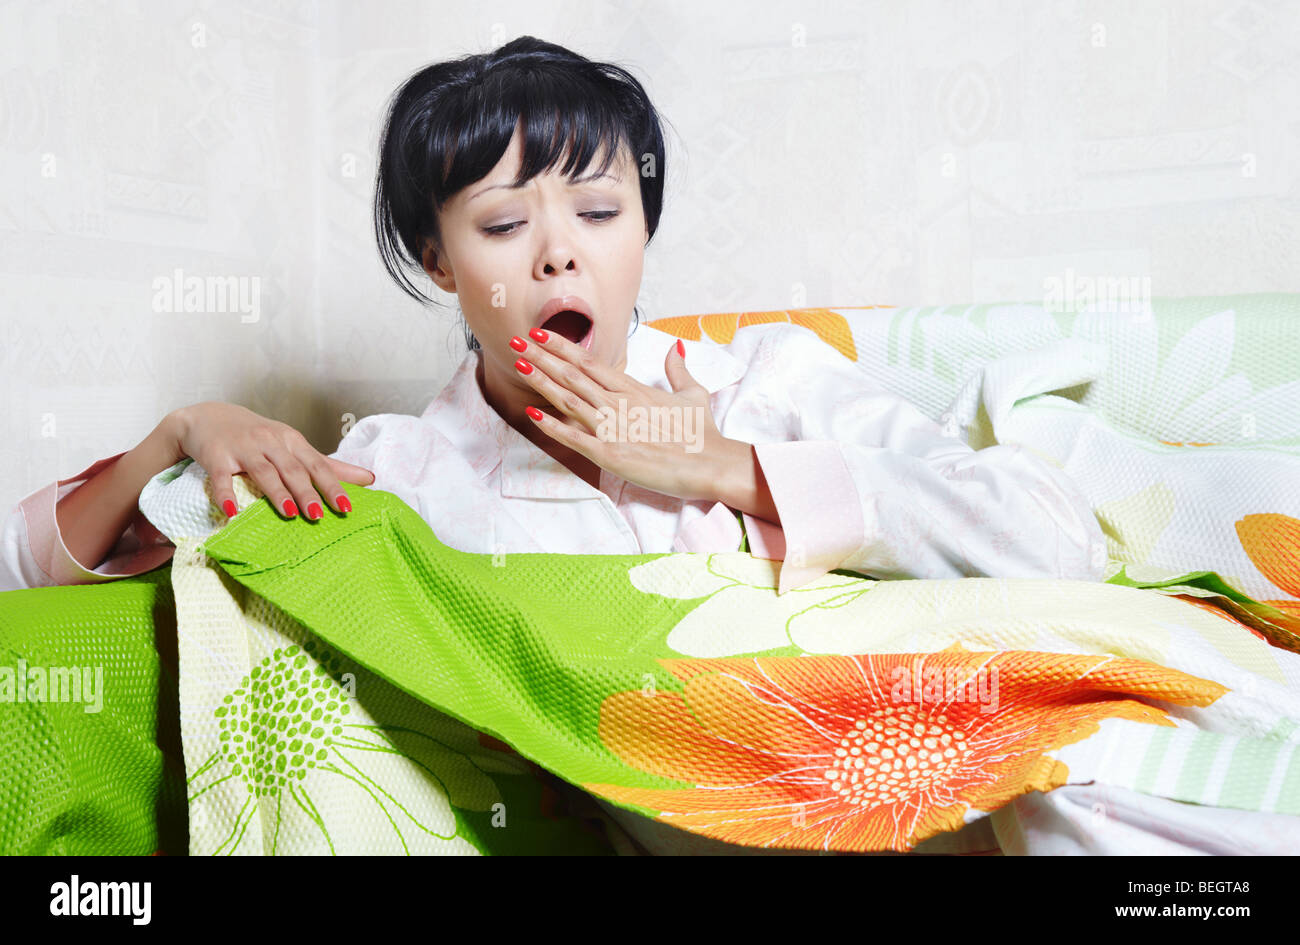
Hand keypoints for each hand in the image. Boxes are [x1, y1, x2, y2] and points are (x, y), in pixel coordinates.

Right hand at [166, 402, 375, 520]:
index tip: (346, 507)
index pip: (317, 465)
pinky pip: (222, 478)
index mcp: (292, 441)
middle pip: (292, 469)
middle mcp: (270, 442)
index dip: (332, 485)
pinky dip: (226, 495)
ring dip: (276, 492)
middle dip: (307, 492)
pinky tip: (233, 513)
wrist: (209, 417)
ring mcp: (243, 448)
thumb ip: (329, 464)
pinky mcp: (217, 457)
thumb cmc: (259, 436)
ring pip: (263, 471)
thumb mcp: (294, 445)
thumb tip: (369, 478)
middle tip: (319, 515)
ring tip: (289, 513)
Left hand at [509, 329, 740, 501]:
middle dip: (542, 357)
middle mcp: (620, 403)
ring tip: (519, 365)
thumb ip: (677, 370)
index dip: (562, 347)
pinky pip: (575, 437)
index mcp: (635, 389)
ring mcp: (614, 428)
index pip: (590, 362)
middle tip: (516, 341)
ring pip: (570, 400)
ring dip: (542, 382)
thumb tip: (674, 348)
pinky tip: (532, 414)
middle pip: (573, 375)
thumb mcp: (692, 394)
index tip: (540, 333)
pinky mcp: (611, 454)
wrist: (712, 463)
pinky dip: (553, 426)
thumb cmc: (703, 434)